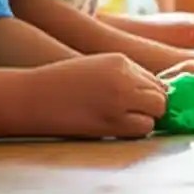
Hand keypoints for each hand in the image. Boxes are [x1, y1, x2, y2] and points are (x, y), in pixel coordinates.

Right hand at [25, 53, 166, 138]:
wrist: (32, 98)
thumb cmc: (61, 85)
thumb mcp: (98, 67)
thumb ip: (126, 76)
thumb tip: (155, 95)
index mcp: (121, 61)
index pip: (156, 80)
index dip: (149, 94)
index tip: (137, 103)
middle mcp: (125, 78)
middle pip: (161, 97)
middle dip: (152, 107)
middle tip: (132, 114)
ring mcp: (120, 100)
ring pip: (156, 114)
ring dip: (145, 120)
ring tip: (122, 121)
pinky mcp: (111, 122)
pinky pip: (140, 130)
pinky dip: (134, 132)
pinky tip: (116, 128)